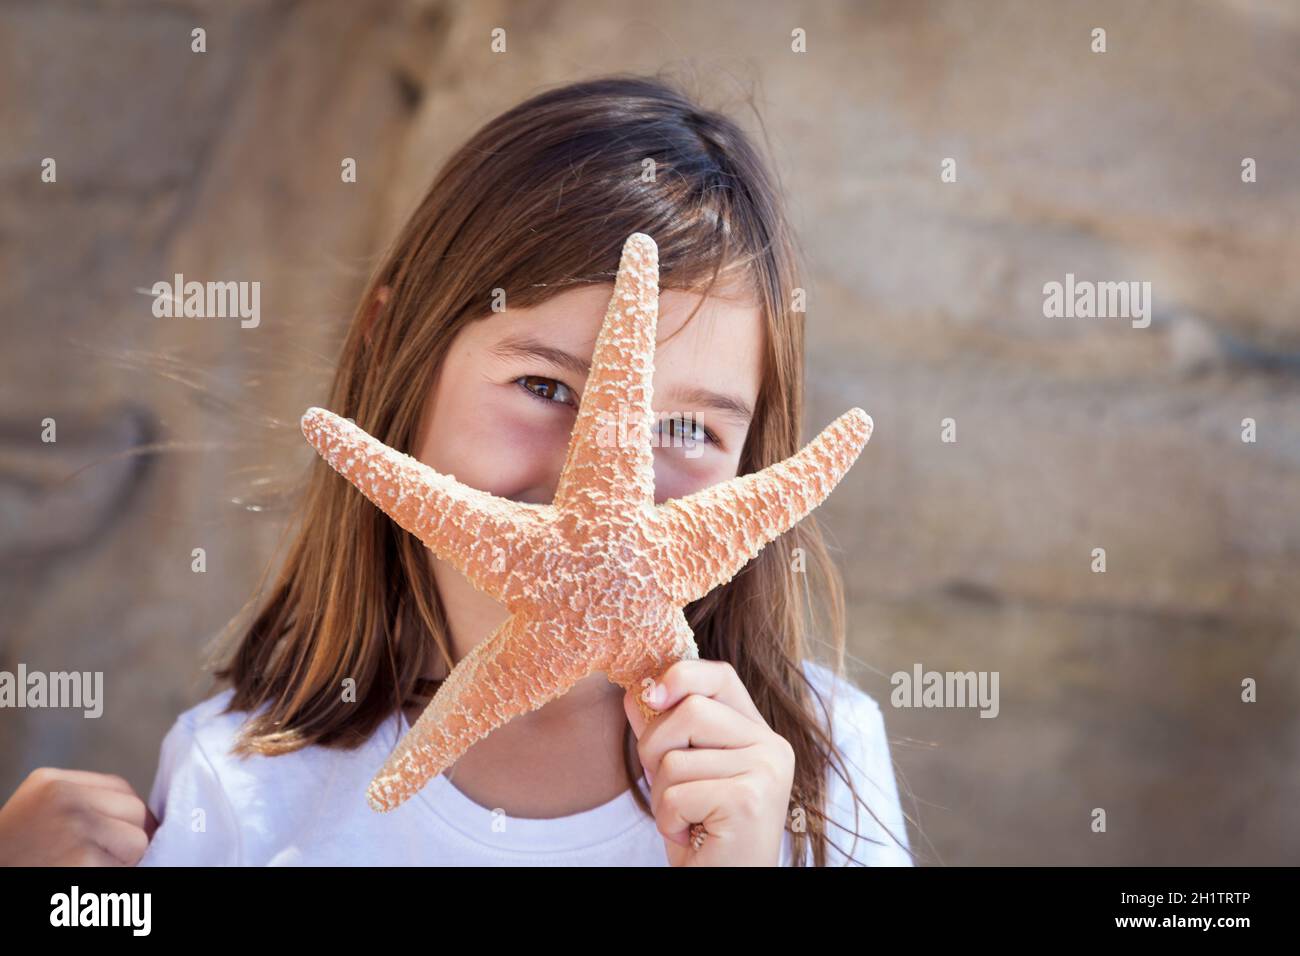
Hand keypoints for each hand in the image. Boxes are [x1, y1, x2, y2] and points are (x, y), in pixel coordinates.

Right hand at [0, 768, 157, 865]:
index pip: (119, 787)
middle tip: (103, 859)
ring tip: (88, 869)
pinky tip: (81, 881)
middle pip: (134, 809)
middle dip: (129, 837)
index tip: (119, 838)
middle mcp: (63, 796)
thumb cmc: (14, 858)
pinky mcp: (82, 858)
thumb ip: (81, 804)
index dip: (127, 816)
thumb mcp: (39, 813)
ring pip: (138, 839)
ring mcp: (73, 825)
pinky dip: (112, 878)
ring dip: (123, 861)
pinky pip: (126, 868)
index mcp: (51, 782)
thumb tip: (142, 817)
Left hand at [623, 660, 794, 865]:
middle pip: (690, 710)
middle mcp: (771, 746)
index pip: (720, 675)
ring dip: (661, 797)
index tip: (649, 696)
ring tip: (684, 819)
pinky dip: (668, 822)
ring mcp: (764, 771)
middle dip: (655, 750)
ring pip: (676, 758)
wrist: (725, 885)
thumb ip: (666, 733)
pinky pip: (676, 794)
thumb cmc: (703, 834)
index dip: (681, 675)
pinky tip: (690, 836)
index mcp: (759, 733)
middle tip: (668, 790)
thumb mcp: (681, 774)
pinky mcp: (747, 800)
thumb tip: (636, 691)